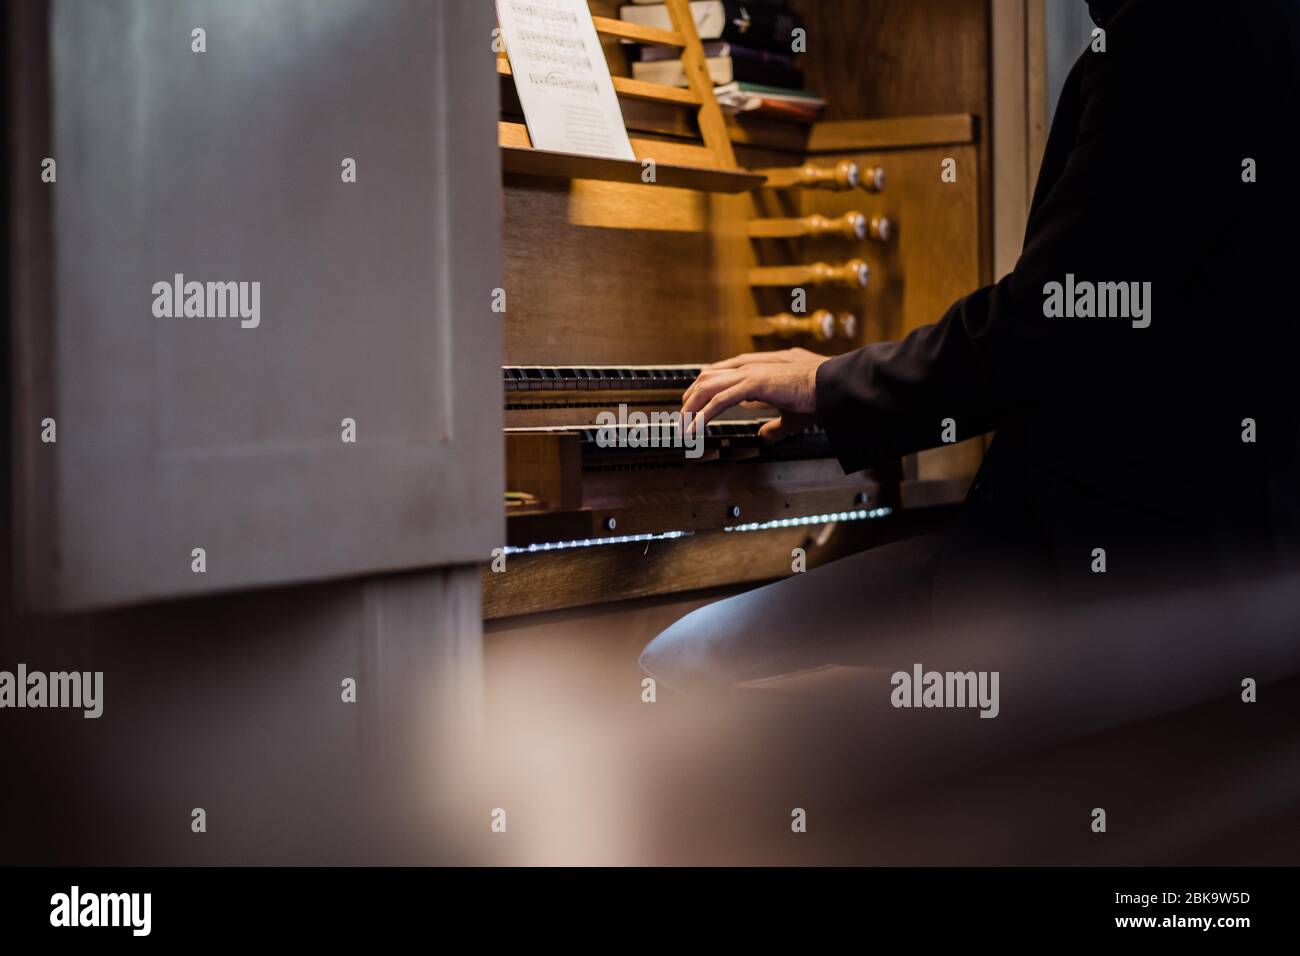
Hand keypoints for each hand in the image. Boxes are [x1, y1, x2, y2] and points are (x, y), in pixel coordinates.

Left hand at [681, 347, 829, 441]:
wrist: (833, 386)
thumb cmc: (818, 396)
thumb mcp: (791, 415)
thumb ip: (775, 425)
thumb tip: (764, 436)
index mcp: (760, 367)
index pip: (721, 372)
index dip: (704, 388)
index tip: (693, 404)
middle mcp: (751, 366)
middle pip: (708, 377)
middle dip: (691, 397)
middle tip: (682, 418)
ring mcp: (751, 373)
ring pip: (709, 387)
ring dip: (692, 408)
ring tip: (683, 426)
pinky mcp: (754, 383)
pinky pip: (720, 399)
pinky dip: (704, 414)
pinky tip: (696, 427)